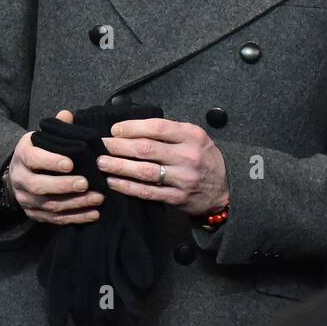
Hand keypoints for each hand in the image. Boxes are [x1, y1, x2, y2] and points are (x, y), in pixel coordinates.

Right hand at [7, 110, 103, 224]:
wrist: (19, 173)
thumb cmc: (39, 151)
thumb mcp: (43, 137)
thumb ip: (57, 128)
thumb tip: (67, 114)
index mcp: (23, 155)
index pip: (33, 159)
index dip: (51, 161)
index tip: (71, 163)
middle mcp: (21, 179)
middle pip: (39, 186)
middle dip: (63, 186)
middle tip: (85, 183)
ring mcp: (27, 199)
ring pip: (49, 205)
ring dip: (75, 203)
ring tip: (97, 198)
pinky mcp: (35, 214)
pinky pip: (55, 219)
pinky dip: (75, 217)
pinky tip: (94, 214)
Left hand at [98, 117, 229, 215]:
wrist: (224, 189)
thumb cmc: (203, 157)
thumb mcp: (194, 137)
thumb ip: (169, 131)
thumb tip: (132, 127)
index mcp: (192, 135)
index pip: (157, 127)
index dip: (132, 127)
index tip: (115, 129)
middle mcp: (188, 156)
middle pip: (147, 149)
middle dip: (119, 146)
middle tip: (102, 145)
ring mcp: (182, 179)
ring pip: (144, 172)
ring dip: (119, 166)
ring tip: (102, 162)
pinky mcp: (176, 198)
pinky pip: (147, 192)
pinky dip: (127, 187)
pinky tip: (113, 181)